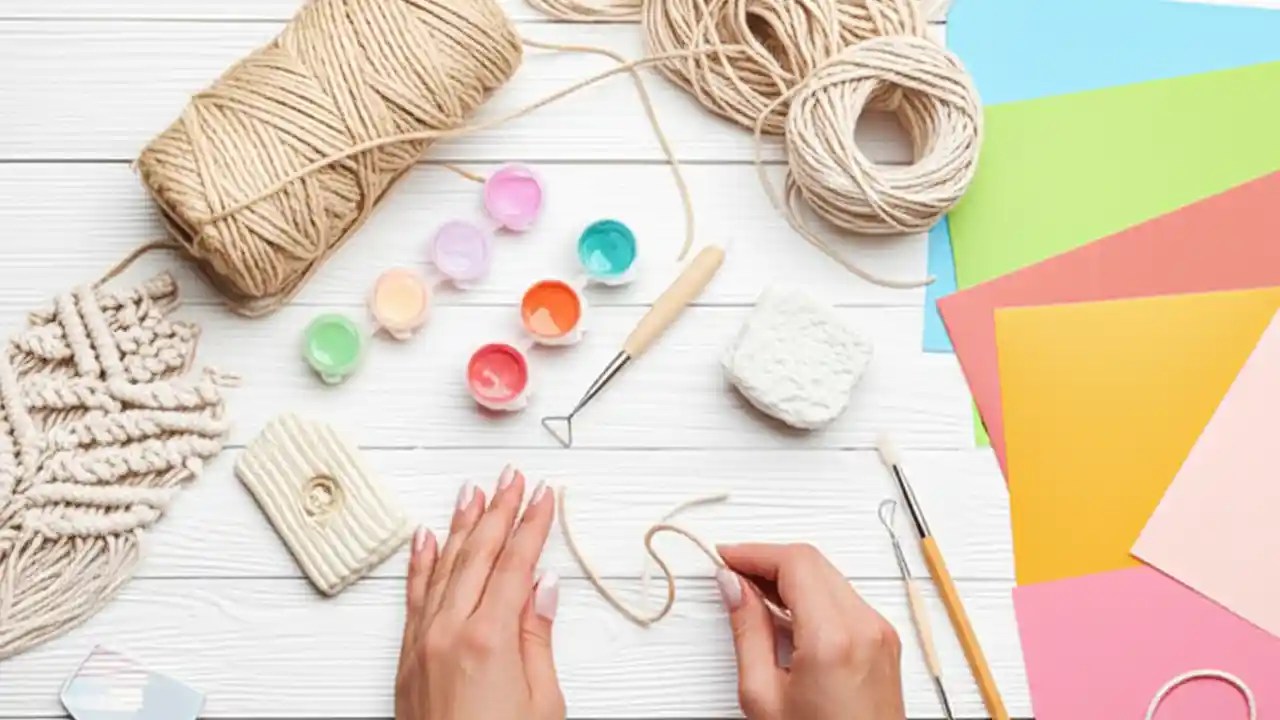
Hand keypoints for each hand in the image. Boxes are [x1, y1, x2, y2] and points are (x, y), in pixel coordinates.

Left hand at [396, 466, 563, 719]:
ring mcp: (422, 644)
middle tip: (511, 479)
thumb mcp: (542, 703)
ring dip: (461, 526)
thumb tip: (543, 587)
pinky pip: (414, 597)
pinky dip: (421, 564)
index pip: (515, 564)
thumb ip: (537, 638)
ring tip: (473, 492)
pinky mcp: (406, 661)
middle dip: (498, 512)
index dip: (532, 525)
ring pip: (443, 568)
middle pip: (478, 555)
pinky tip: (427, 539)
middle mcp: (449, 633)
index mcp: (489, 639)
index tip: (544, 496)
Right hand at [716, 544, 905, 719]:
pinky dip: (811, 596)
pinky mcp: (884, 643)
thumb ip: (747, 631)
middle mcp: (866, 628)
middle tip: (733, 573)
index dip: (754, 552)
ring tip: (752, 595)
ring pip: (829, 576)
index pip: (794, 562)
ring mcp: (880, 635)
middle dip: (768, 560)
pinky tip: (783, 614)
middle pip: (813, 562)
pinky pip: (844, 599)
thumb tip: (734, 588)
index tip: (726, 558)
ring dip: (789, 577)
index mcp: (835, 638)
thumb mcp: (764, 696)